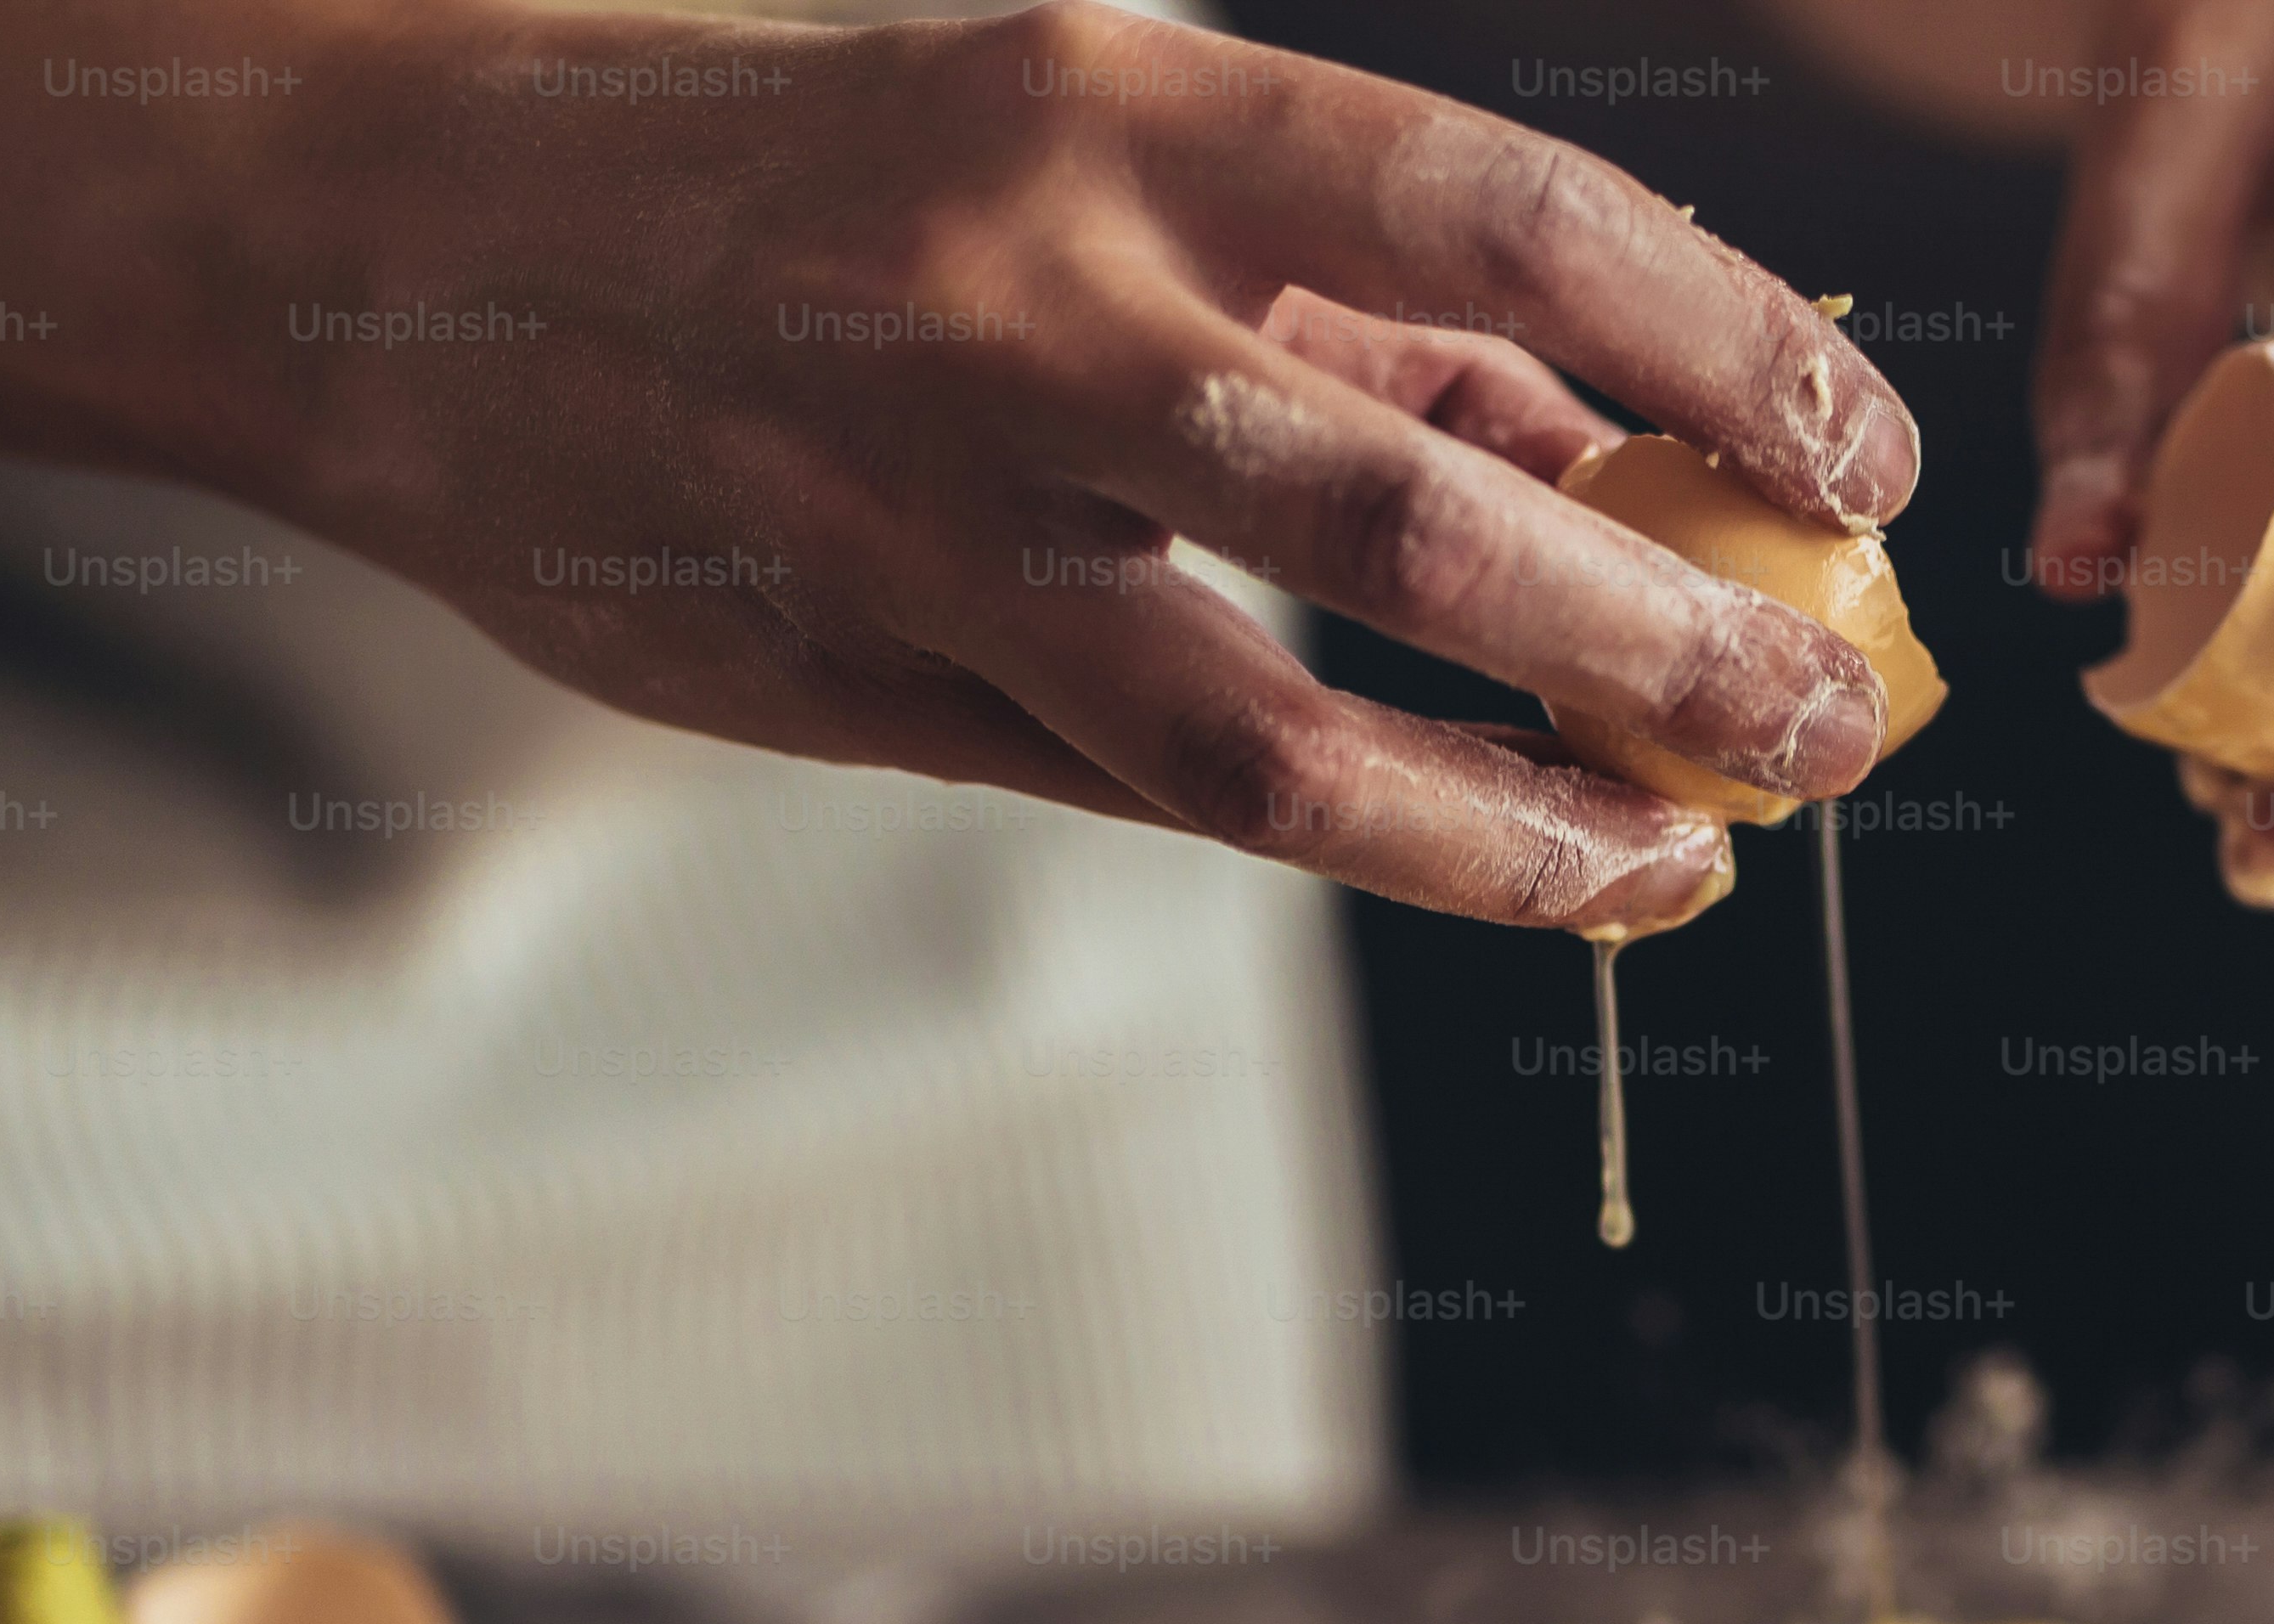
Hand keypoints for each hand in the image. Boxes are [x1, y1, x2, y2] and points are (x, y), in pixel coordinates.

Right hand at [270, 4, 1918, 929]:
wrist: (413, 235)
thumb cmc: (828, 174)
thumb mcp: (1103, 151)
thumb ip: (1360, 316)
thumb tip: (1634, 464)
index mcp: (1115, 108)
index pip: (1503, 221)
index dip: (1722, 347)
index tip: (1860, 453)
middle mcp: (1020, 313)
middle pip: (1416, 525)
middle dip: (1662, 643)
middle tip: (1822, 719)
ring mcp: (918, 522)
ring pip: (1272, 745)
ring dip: (1515, 829)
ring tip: (1676, 865)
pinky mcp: (847, 682)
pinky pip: (1139, 793)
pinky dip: (1344, 836)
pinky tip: (1494, 852)